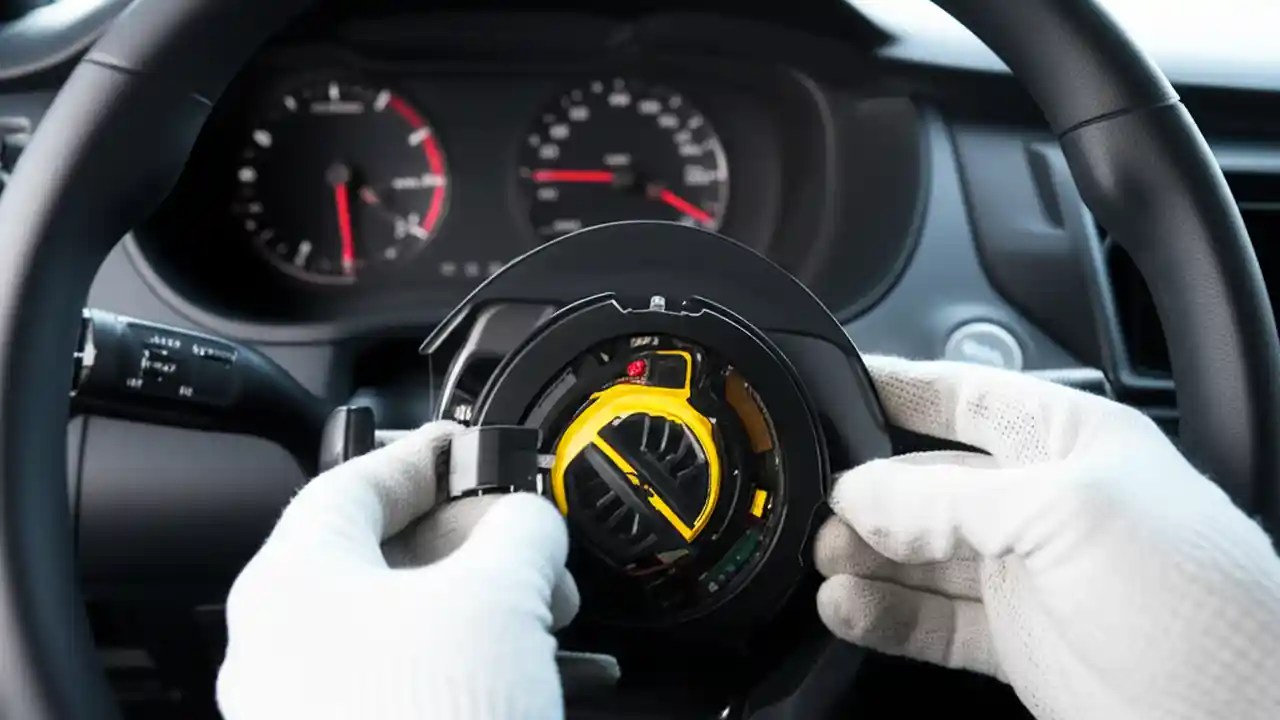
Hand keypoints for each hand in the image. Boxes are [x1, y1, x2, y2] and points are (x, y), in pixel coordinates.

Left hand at [217, 422, 577, 719]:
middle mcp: (284, 648)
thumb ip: (519, 528)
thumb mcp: (499, 595)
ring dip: (484, 608)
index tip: (466, 447)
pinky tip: (544, 672)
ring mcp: (310, 712)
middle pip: (382, 559)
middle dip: (473, 543)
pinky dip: (475, 667)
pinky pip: (412, 687)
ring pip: (404, 629)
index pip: (350, 486)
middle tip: (528, 538)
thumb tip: (529, 519)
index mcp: (292, 585)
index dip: (422, 457)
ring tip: (550, 613)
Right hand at [815, 356, 1279, 719]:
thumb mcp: (1066, 515)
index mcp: (1073, 442)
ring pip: (921, 553)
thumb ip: (951, 498)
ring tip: (827, 561)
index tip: (835, 389)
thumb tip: (861, 492)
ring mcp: (1029, 576)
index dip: (901, 388)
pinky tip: (848, 608)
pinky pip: (927, 619)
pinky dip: (881, 614)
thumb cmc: (1200, 607)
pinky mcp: (1015, 643)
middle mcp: (1046, 503)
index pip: (970, 396)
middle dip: (870, 491)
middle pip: (930, 480)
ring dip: (866, 555)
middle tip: (822, 506)